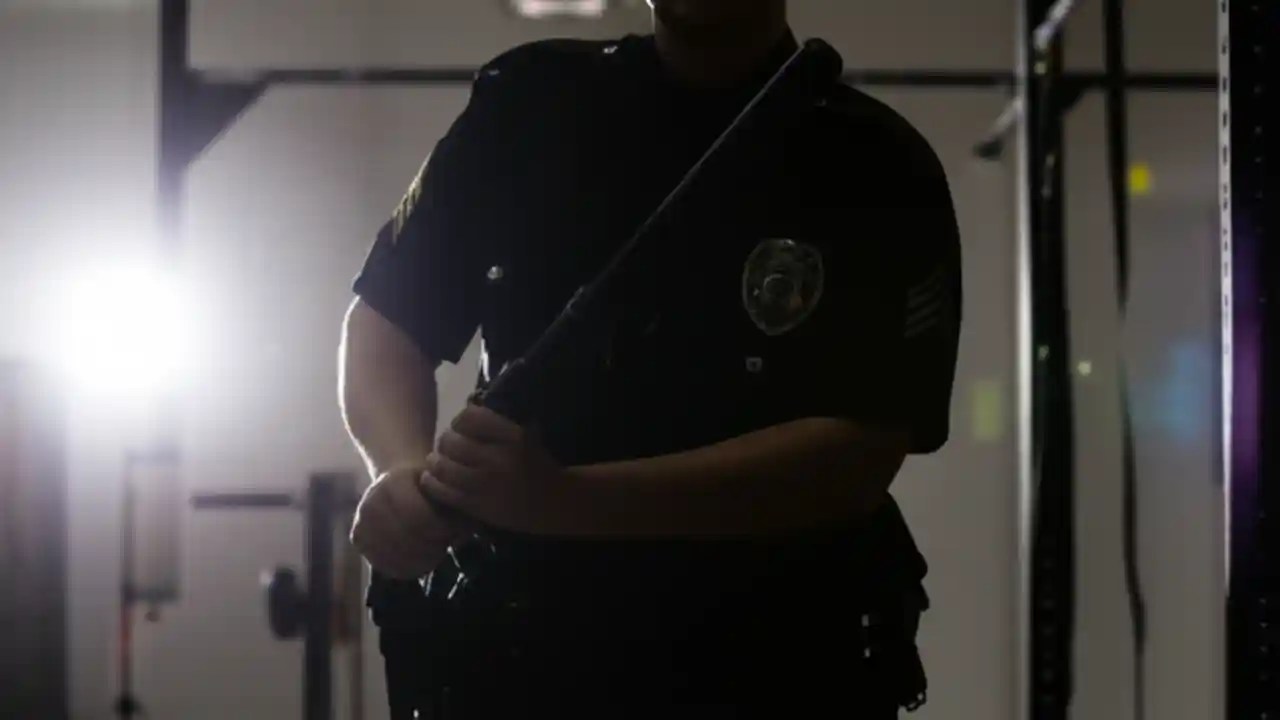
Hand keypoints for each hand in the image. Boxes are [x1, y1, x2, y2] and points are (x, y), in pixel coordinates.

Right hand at [349, 466, 472, 579]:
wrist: (394, 480)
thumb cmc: (425, 483)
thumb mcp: (442, 485)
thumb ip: (453, 508)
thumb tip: (462, 537)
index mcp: (392, 483)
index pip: (419, 518)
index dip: (444, 529)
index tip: (458, 529)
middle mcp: (370, 504)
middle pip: (409, 540)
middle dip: (435, 544)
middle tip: (448, 541)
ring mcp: (360, 523)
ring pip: (399, 557)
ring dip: (425, 558)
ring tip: (436, 547)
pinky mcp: (358, 541)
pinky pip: (388, 566)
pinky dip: (410, 567)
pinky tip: (422, 558)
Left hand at [419, 404, 565, 532]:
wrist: (555, 503)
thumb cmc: (538, 465)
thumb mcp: (528, 434)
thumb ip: (498, 423)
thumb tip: (467, 402)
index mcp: (514, 436)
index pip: (469, 418)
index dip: (459, 422)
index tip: (460, 428)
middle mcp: (500, 458)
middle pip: (452, 442)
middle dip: (444, 442)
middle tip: (446, 446)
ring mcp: (487, 484)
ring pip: (444, 467)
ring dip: (435, 462)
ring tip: (435, 461)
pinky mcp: (478, 506)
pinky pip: (444, 492)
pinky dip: (432, 483)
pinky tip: (430, 479)